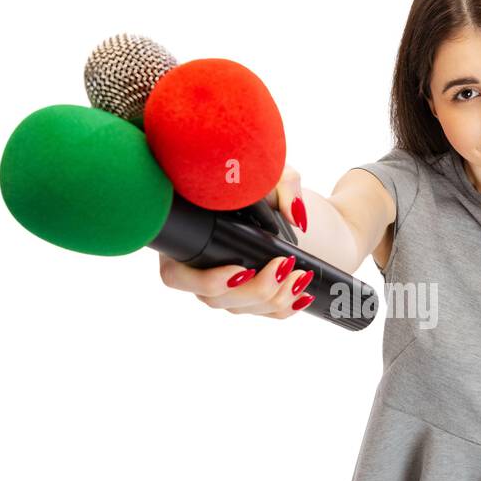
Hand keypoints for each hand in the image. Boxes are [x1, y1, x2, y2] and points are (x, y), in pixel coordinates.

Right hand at [158, 162, 314, 317]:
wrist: (270, 185)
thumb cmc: (254, 173)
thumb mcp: (267, 168)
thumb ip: (283, 184)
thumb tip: (295, 216)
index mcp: (183, 238)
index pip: (177, 276)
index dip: (207, 280)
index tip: (241, 270)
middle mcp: (195, 266)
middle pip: (215, 299)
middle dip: (255, 290)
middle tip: (283, 267)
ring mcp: (218, 283)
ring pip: (240, 308)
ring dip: (274, 299)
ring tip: (300, 276)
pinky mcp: (242, 291)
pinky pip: (259, 312)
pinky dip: (284, 308)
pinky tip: (303, 296)